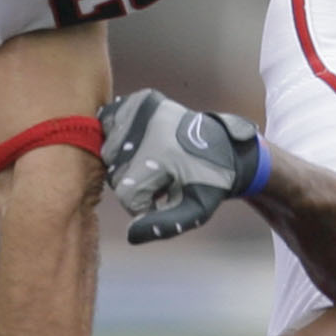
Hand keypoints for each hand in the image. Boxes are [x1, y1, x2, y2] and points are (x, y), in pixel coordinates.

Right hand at [100, 89, 265, 242]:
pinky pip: (109, 121)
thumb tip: (131, 235)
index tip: (162, 199)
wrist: (227, 148)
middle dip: (134, 182)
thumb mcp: (195, 211)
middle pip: (115, 171)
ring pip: (109, 149)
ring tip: (152, 162)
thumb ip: (164, 226)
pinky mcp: (142, 100)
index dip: (142, 204)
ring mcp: (144, 110)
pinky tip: (136, 143)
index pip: (126, 192)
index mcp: (163, 155)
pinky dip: (116, 134)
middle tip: (160, 180)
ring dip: (124, 162)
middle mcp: (150, 127)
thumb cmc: (209, 183)